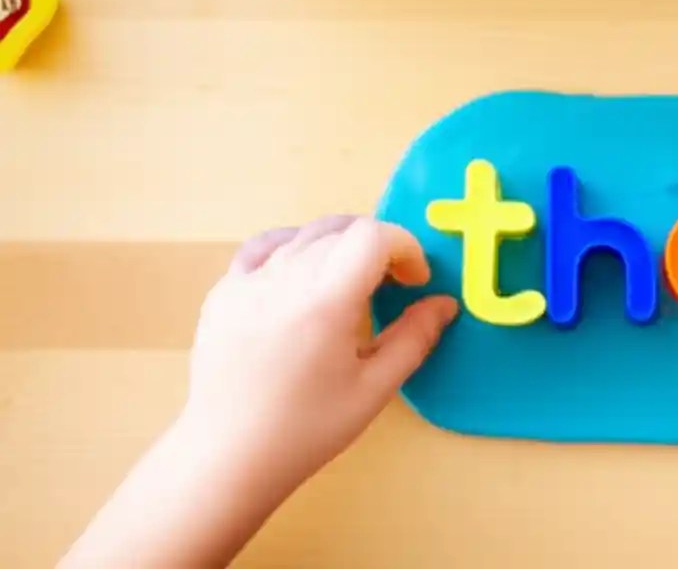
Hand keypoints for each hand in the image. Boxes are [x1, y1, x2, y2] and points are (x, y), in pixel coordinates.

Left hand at [185, 214, 458, 487]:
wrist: (228, 455)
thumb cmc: (307, 429)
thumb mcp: (374, 389)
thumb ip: (414, 338)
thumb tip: (445, 303)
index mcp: (325, 301)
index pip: (373, 236)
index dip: (406, 248)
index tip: (416, 282)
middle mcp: (284, 278)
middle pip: (342, 230)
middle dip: (378, 248)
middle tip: (391, 287)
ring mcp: (247, 281)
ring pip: (305, 235)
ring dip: (340, 247)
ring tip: (349, 287)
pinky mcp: (223, 291)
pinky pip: (265, 247)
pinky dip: (294, 247)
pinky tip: (303, 274)